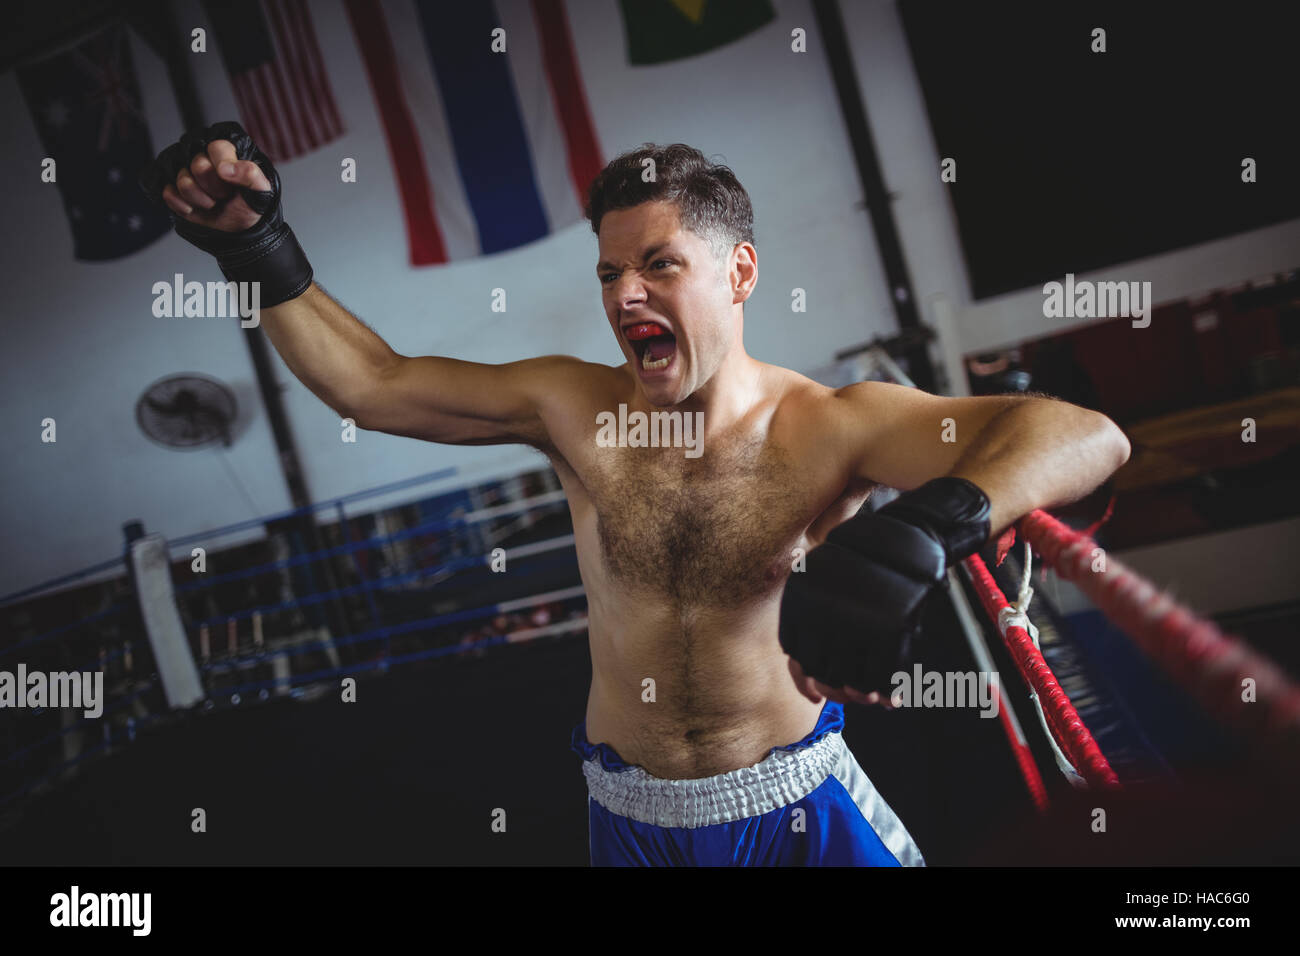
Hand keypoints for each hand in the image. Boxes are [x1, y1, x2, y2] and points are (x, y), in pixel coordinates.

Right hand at [160, 138, 270, 231]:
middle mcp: (203, 160)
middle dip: (214, 187)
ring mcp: (186, 174)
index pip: (216, 147)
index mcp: (225, 154)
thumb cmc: (249, 206)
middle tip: (224, 195)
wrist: (237, 231)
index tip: (231, 182)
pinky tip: (196, 209)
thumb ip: (251, 174)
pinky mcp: (174, 190)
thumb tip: (225, 168)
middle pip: (198, 165)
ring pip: (183, 180)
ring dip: (201, 199)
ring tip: (212, 203)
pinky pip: (169, 193)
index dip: (223, 167)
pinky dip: (184, 207)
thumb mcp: (261, 191)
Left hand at [779, 477, 991, 700]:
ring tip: (872, 695)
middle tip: (851, 695)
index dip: (806, 682)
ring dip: (863, 695)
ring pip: (853, 680)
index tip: (817, 694)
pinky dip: (888, 692)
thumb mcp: (825, 581)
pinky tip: (891, 696)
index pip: (796, 656)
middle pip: (823, 673)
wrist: (912, 536)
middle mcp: (824, 612)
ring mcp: (858, 622)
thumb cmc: (869, 560)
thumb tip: (809, 684)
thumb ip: (815, 626)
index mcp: (802, 598)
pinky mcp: (891, 630)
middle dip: (837, 691)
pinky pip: (884, 675)